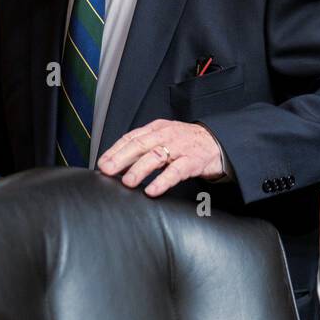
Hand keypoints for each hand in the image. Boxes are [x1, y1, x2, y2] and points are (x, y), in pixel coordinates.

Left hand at [98, 119, 223, 196]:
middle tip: (107, 171)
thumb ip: (144, 147)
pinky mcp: (193, 160)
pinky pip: (176, 171)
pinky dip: (163, 181)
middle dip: (121, 158)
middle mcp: (166, 135)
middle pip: (140, 145)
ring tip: (128, 182)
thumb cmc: (186, 142)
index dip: (115, 150)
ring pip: (156, 156)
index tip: (102, 163)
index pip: (132, 137)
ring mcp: (180, 147)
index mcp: (156, 129)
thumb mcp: (164, 138)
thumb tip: (117, 163)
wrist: (217, 142)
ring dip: (139, 169)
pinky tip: (152, 190)